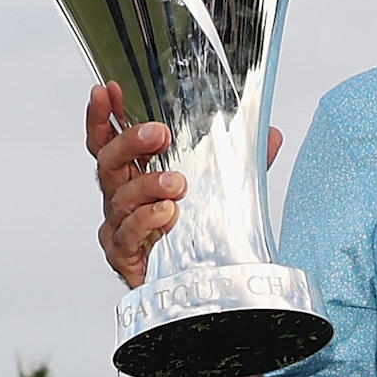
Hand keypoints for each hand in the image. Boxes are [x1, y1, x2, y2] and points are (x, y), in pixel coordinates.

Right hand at [90, 91, 281, 287]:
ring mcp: (119, 227)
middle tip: (157, 133)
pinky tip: (166, 214)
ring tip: (177, 183)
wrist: (202, 286)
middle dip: (129, 142)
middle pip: (108, 162)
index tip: (107, 90)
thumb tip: (271, 135)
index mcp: (136, 174)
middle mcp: (121, 197)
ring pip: (120, 197)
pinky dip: (147, 221)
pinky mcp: (123, 256)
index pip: (111, 139)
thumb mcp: (225, 190)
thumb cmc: (199, 234)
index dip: (104, 114)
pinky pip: (127, 234)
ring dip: (148, 185)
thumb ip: (241, 163)